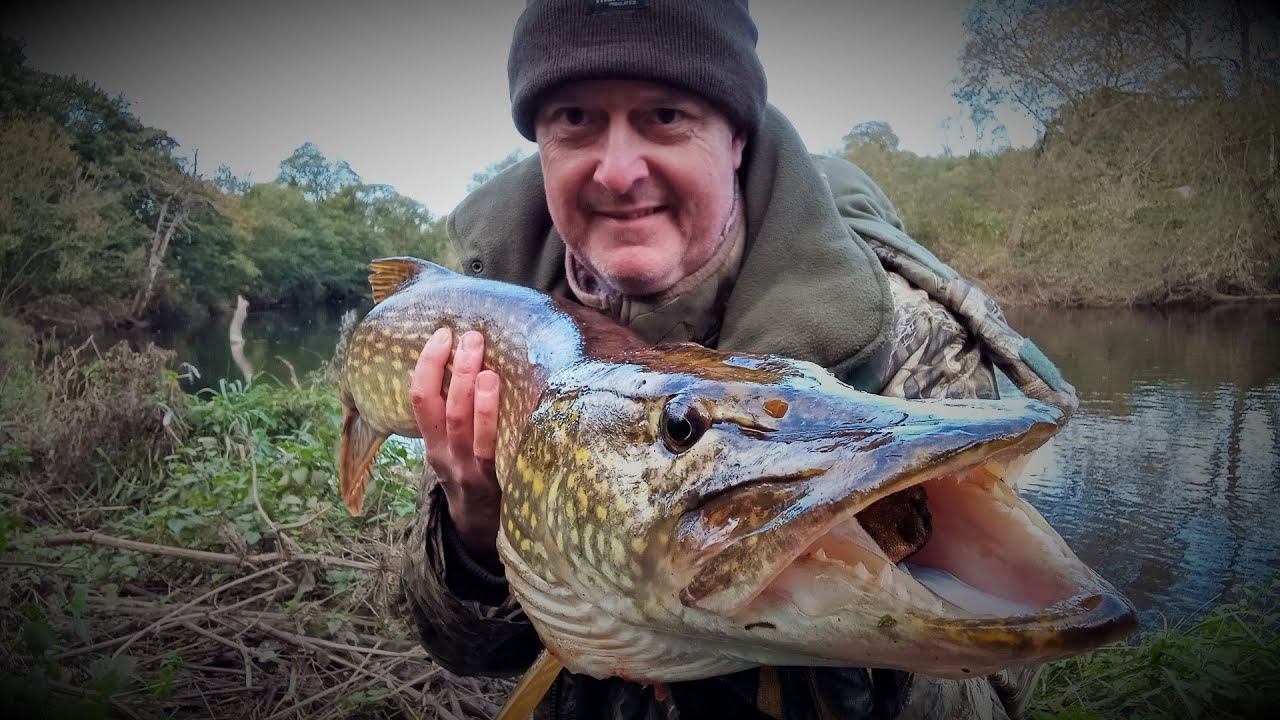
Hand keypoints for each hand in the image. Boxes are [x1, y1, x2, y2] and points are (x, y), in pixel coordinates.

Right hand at [411, 327, 501, 560]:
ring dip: (480, 400)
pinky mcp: (497, 482)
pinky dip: (502, 428)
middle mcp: (447, 456)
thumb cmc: (470, 472)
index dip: (428, 364)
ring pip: (471, 433)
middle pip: (447, 411)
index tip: (442, 334)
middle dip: (457, 371)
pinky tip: (519, 405)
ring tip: (488, 371)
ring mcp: (472, 471)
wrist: (479, 528)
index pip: (420, 399)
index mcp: (432, 443)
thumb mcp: (451, 447)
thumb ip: (455, 412)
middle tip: (472, 338)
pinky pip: (498, 453)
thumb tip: (473, 356)